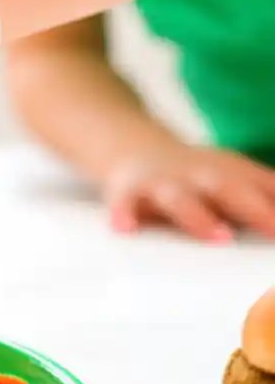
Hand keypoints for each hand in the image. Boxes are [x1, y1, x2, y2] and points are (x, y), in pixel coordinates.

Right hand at [104, 145, 274, 241]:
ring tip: (217, 236)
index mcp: (236, 176)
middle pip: (232, 192)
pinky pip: (123, 204)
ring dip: (200, 217)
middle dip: (257, 212)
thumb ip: (270, 200)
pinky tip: (126, 228)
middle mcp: (203, 177)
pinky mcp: (128, 192)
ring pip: (180, 198)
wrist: (135, 147)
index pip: (270, 194)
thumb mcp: (242, 182)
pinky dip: (124, 214)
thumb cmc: (199, 178)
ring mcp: (166, 184)